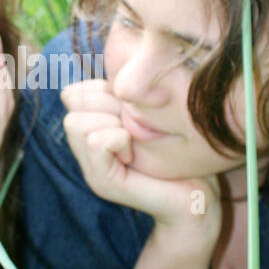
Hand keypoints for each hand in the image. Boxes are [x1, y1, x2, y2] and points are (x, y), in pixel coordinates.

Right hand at [60, 79, 220, 241]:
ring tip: (136, 139)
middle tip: (136, 126)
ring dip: (113, 122)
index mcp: (93, 131)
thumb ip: (125, 96)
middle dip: (107, 104)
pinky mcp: (103, 183)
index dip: (103, 90)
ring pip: (76, 122)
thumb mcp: (148, 113)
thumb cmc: (181, 152)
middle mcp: (85, 151)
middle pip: (70, 103)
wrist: (197, 197)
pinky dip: (119, 139)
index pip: (73, 92)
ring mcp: (91, 169)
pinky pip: (97, 142)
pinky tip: (135, 152)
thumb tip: (115, 71)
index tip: (133, 110)